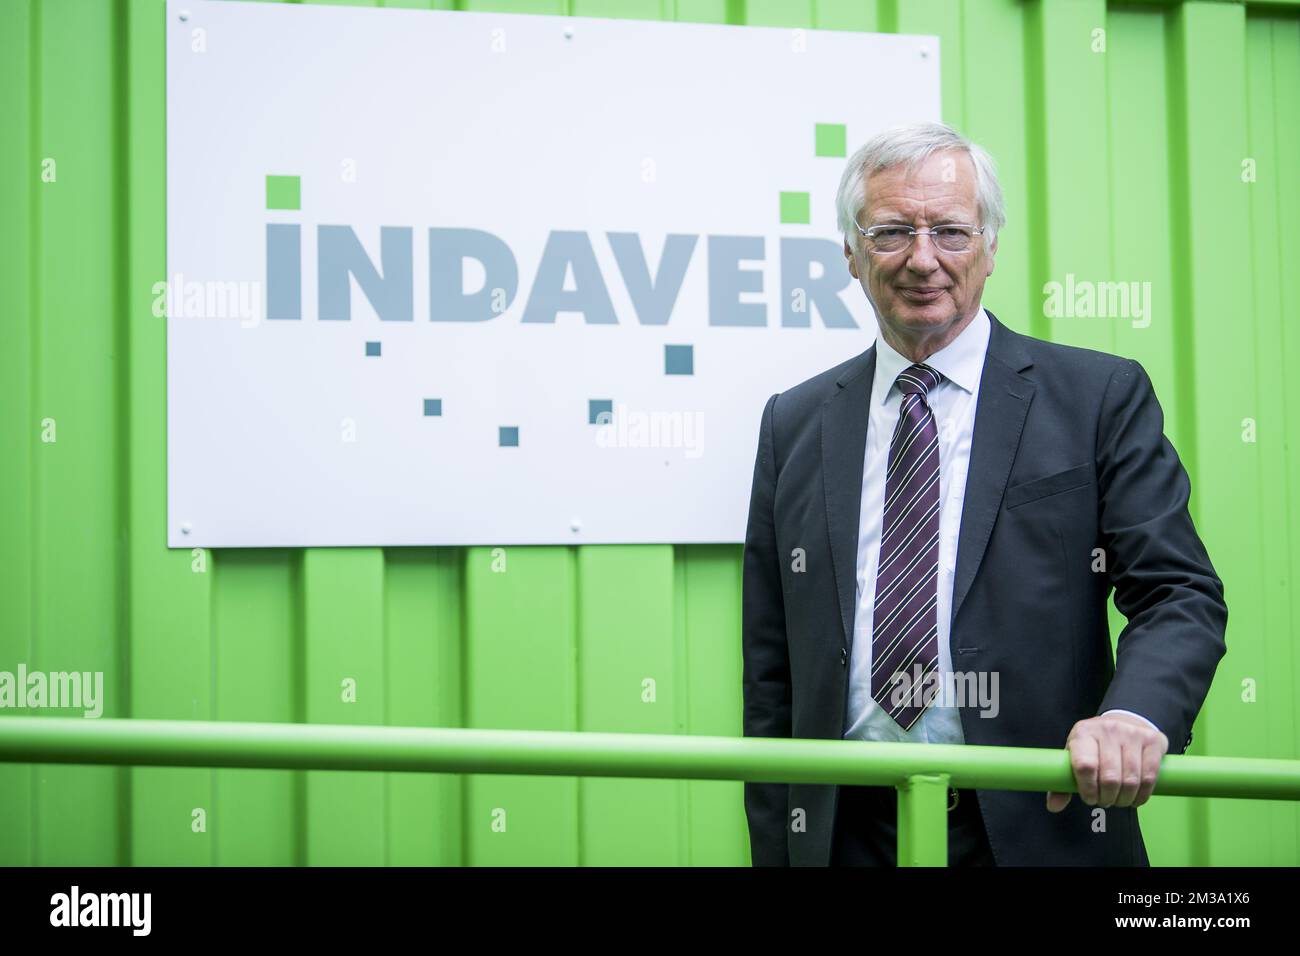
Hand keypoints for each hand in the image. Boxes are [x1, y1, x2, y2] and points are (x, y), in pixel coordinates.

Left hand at [1046, 712, 1168, 812]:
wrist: (1124, 722)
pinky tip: (1135, 799)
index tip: (1089, 798)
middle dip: (1107, 798)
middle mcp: (1108, 729)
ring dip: (1124, 799)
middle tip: (1105, 802)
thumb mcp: (1075, 756)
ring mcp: (1132, 733)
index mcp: (1083, 733)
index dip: (1088, 788)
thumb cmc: (1095, 745)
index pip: (1084, 765)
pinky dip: (1143, 794)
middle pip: (1110, 777)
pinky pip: (1150, 776)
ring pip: (1131, 779)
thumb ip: (1063, 782)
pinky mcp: (1153, 740)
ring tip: (1118, 801)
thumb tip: (1053, 806)